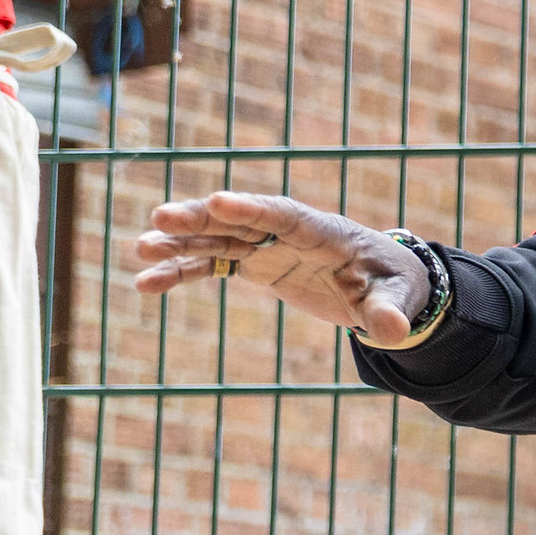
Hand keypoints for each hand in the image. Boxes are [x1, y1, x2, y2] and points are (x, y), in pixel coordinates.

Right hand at [132, 190, 432, 344]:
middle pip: (242, 220)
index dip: (252, 209)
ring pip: (219, 238)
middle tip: (159, 218)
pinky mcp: (258, 265)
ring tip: (140, 249)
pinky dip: (183, 272)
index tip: (217, 201)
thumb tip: (393, 333)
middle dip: (202, 218)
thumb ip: (388, 313)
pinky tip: (146, 284)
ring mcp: (270, 247)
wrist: (383, 284)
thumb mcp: (395, 300)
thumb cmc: (392, 285)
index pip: (285, 215)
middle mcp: (290, 233)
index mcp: (325, 233)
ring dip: (181, 242)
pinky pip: (214, 265)